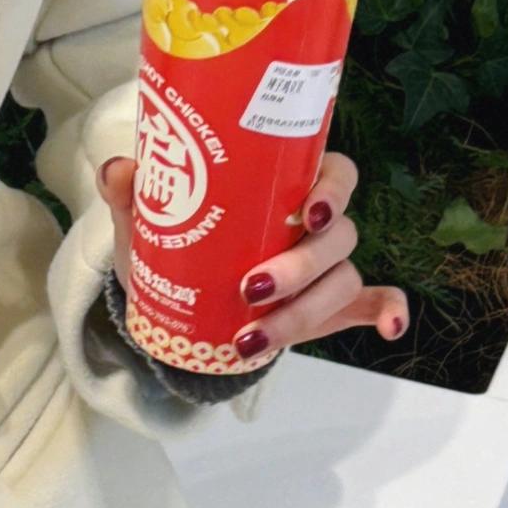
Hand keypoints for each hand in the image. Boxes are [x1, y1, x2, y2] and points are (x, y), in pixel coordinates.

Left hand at [97, 147, 411, 353]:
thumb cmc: (175, 239)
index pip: (333, 171)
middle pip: (338, 233)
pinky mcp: (331, 305)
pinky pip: (372, 302)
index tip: (306, 212)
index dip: (332, 190)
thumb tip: (118, 169)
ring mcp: (327, 265)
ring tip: (250, 337)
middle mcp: (314, 220)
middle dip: (300, 265)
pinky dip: (387, 311)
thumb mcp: (149, 217)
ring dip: (303, 311)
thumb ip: (131, 192)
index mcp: (285, 183)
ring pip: (341, 279)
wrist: (178, 298)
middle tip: (250, 288)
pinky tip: (389, 328)